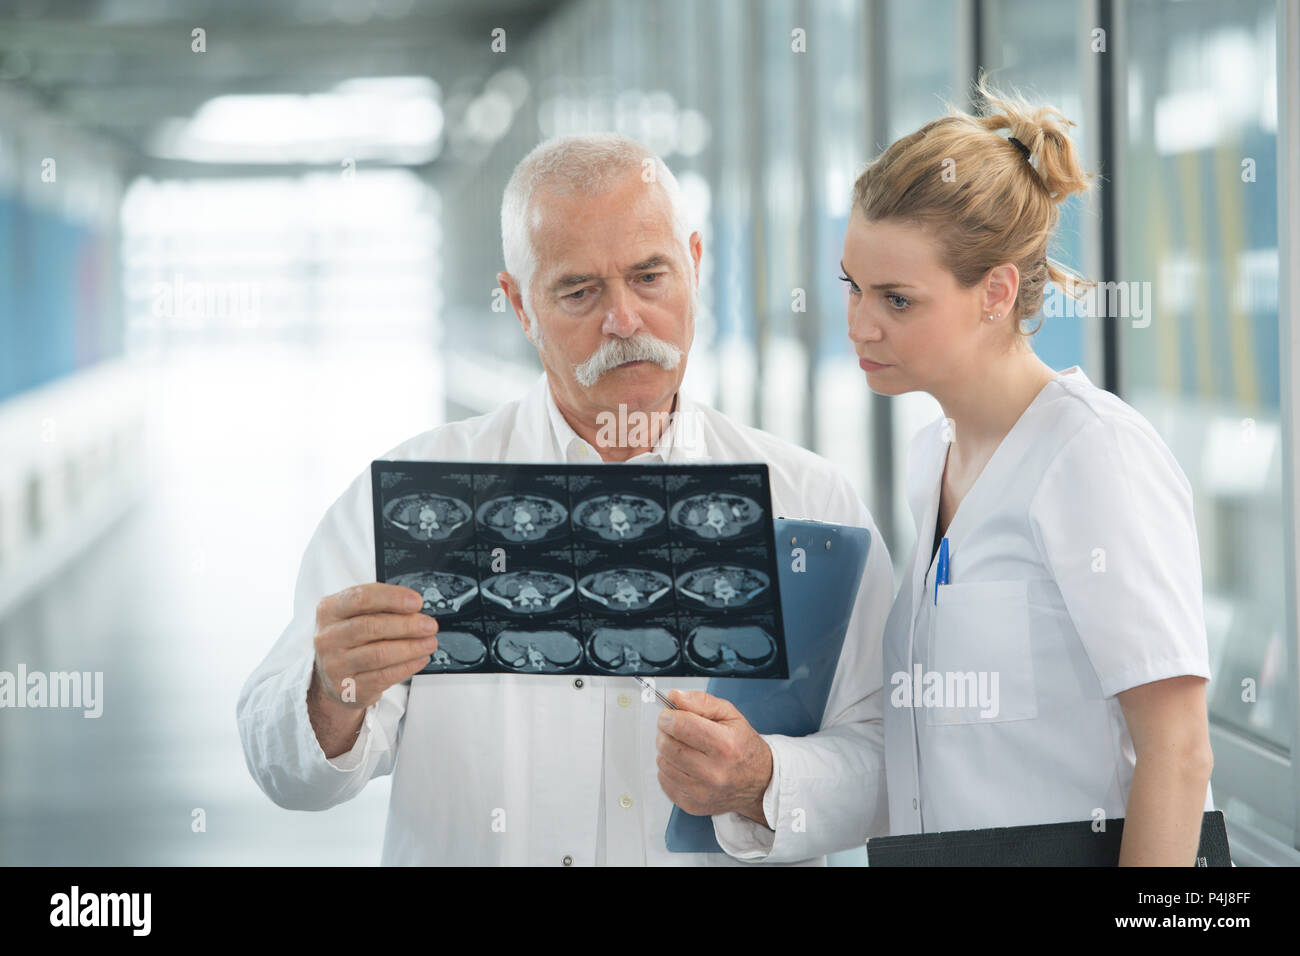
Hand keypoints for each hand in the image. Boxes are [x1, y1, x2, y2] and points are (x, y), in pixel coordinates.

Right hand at [307, 583, 437, 755]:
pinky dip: (407, 666)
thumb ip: (380, 607)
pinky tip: (420, 658)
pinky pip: (384, 676)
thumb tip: (414, 608)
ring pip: (380, 654)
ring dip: (411, 647)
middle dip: (407, 625)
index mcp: (329, 611)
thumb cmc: (350, 640)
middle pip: (371, 626)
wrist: (332, 679)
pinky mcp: (348, 688)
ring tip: (430, 642)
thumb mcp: (355, 616)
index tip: (416, 602)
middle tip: (429, 625)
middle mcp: (328, 638)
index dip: (392, 598)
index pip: (360, 598)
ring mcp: (335, 665)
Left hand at [655, 689, 772, 824]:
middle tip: (674, 729)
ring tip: (682, 748)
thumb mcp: (730, 715)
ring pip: (663, 763)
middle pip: (668, 745)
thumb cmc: (743, 747)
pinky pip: (664, 781)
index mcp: (725, 745)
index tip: (668, 715)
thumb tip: (675, 697)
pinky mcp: (692, 805)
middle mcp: (714, 772)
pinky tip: (684, 765)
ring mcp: (702, 792)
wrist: (758, 783)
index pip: (680, 726)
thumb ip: (701, 701)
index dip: (668, 716)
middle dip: (665, 732)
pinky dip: (668, 770)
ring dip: (666, 751)